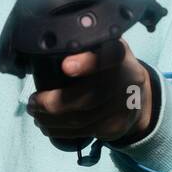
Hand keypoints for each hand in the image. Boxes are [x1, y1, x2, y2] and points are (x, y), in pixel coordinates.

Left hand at [27, 40, 153, 145]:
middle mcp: (126, 81)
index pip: (109, 56)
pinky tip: (47, 125)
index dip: (88, 63)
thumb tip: (48, 39)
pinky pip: (83, 132)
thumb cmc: (108, 63)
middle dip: (53, 102)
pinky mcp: (115, 126)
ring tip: (35, 112)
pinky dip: (60, 131)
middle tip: (33, 101)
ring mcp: (122, 107)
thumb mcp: (103, 44)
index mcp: (119, 55)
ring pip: (81, 119)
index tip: (66, 66)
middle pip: (88, 97)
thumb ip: (84, 42)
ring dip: (51, 119)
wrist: (138, 93)